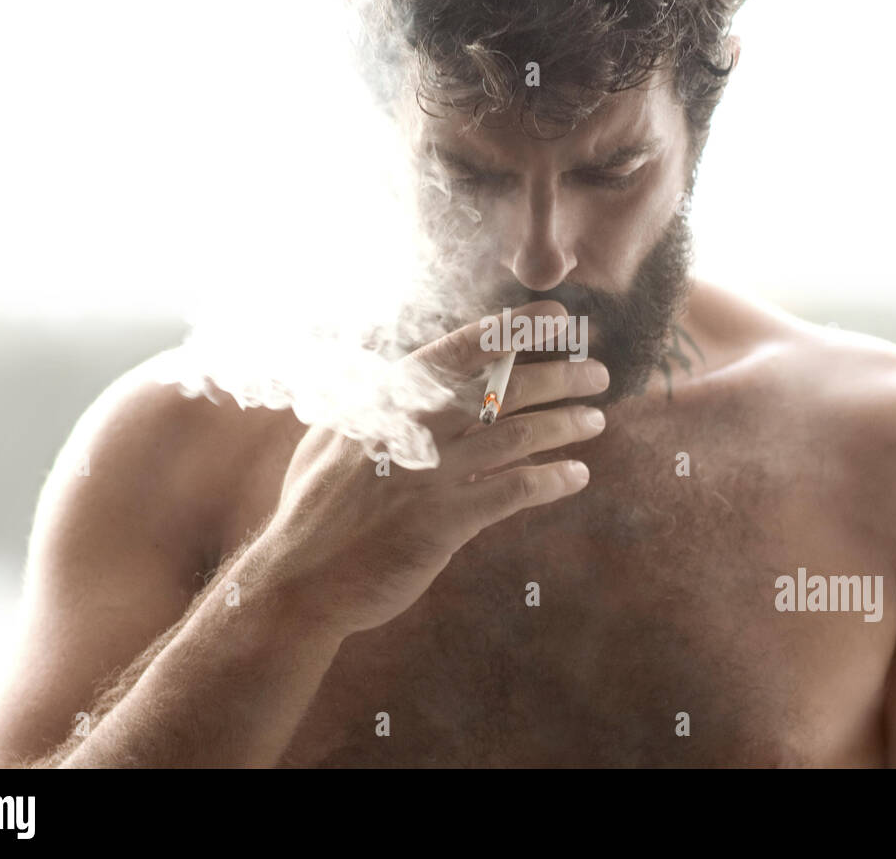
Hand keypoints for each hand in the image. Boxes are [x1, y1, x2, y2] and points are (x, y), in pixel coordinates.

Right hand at [261, 301, 608, 638]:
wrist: (299, 578)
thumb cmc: (316, 505)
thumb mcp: (334, 435)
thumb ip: (375, 404)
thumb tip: (406, 378)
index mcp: (389, 398)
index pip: (463, 348)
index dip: (516, 328)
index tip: (556, 318)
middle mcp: (414, 426)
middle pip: (505, 386)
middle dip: (560, 374)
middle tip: (596, 374)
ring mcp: (430, 473)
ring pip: (519, 434)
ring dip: (565, 423)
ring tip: (594, 420)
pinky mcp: (445, 521)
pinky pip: (515, 490)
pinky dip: (552, 479)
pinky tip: (575, 476)